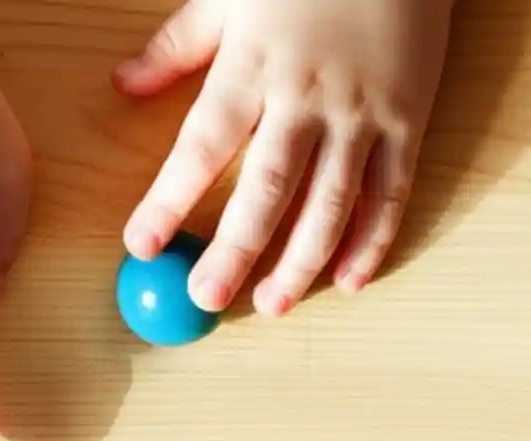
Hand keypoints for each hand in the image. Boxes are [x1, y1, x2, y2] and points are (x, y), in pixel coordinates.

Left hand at [114, 0, 452, 314]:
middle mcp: (306, 97)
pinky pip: (390, 191)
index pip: (202, 146)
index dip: (170, 200)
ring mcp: (361, 113)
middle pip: (266, 188)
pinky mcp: (407, 120)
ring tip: (272, 305)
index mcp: (252, 66)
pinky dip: (372, 240)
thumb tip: (123, 85)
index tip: (141, 244)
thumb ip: (176, 46)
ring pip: (331, 201)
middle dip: (234, 249)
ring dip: (301, 261)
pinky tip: (348, 280)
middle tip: (206, 297)